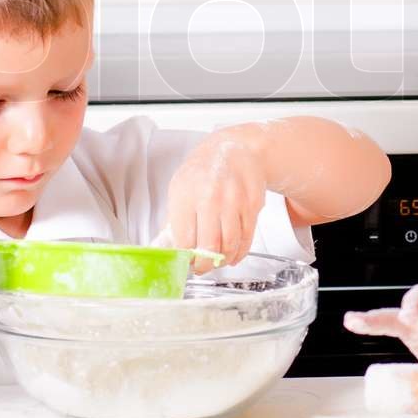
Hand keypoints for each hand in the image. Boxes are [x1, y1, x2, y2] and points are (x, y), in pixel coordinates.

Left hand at [167, 126, 268, 270]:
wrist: (236, 149)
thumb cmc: (204, 169)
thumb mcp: (179, 188)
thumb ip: (174, 220)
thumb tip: (165, 249)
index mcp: (186, 195)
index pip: (185, 240)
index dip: (186, 258)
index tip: (187, 263)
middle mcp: (211, 198)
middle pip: (209, 246)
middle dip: (205, 265)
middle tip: (202, 268)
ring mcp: (234, 201)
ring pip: (230, 245)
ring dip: (224, 260)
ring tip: (218, 261)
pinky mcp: (252, 205)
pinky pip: (247, 238)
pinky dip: (240, 252)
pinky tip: (233, 254)